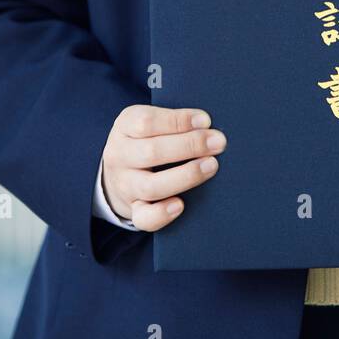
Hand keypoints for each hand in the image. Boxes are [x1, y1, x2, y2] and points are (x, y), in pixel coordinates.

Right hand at [102, 105, 225, 231]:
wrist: (119, 173)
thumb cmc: (146, 140)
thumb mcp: (151, 122)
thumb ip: (174, 121)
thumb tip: (208, 124)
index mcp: (125, 127)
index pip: (147, 122)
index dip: (178, 121)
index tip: (205, 120)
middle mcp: (120, 156)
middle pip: (152, 152)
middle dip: (190, 146)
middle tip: (219, 142)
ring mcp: (125, 185)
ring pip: (151, 186)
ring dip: (186, 176)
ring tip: (211, 166)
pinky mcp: (132, 209)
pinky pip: (144, 217)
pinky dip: (162, 214)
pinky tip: (181, 205)